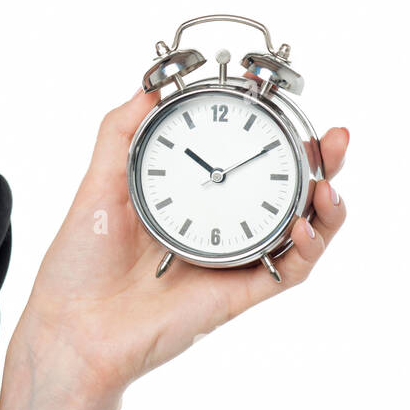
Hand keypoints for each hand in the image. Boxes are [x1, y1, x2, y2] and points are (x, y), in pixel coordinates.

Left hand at [17, 87, 348, 402]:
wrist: (71, 325)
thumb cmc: (80, 263)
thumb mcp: (99, 183)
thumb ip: (121, 132)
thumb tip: (150, 84)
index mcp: (191, 197)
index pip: (246, 157)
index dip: (273, 131)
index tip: (281, 102)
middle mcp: (218, 226)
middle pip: (286, 190)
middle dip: (321, 163)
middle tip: (337, 138)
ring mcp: (231, 260)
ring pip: (301, 232)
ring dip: (326, 206)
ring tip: (328, 182)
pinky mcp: (237, 294)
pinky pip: (287, 272)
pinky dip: (305, 250)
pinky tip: (302, 227)